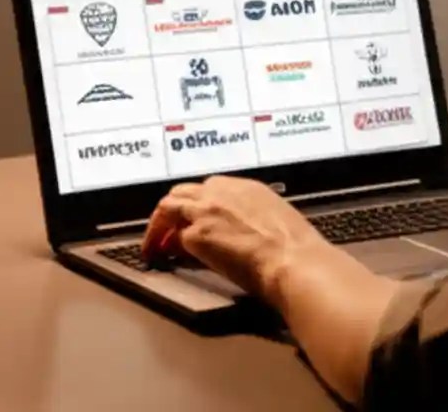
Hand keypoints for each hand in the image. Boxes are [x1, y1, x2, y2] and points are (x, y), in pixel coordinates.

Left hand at [141, 176, 327, 299]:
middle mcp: (222, 192)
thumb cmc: (294, 248)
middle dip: (172, 210)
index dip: (197, 205)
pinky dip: (167, 247)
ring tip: (153, 243)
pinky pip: (173, 239)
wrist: (292, 260)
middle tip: (164, 230)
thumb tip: (240, 233)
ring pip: (169, 206)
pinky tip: (163, 259)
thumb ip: (251, 217)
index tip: (193, 219)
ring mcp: (206, 212)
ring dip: (158, 225)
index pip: (209, 189)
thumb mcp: (275, 219)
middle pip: (182, 192)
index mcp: (247, 188)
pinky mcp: (196, 236)